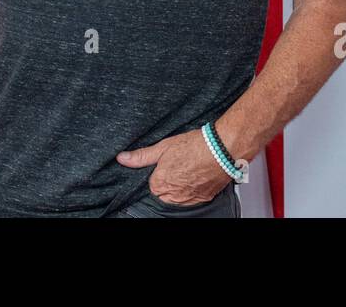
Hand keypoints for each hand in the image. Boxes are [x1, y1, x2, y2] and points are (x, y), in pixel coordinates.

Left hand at [116, 128, 231, 205]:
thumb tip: (122, 158)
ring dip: (181, 186)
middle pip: (165, 192)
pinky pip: (193, 197)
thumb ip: (142, 156)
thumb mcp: (163, 147)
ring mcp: (190, 199)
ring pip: (178, 197)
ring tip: (189, 168)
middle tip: (179, 164)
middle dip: (169, 181)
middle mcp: (174, 196)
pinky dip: (194, 188)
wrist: (222, 149)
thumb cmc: (194, 146)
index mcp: (160, 184)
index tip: (166, 163)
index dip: (158, 172)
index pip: (152, 184)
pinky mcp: (204, 198)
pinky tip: (198, 174)